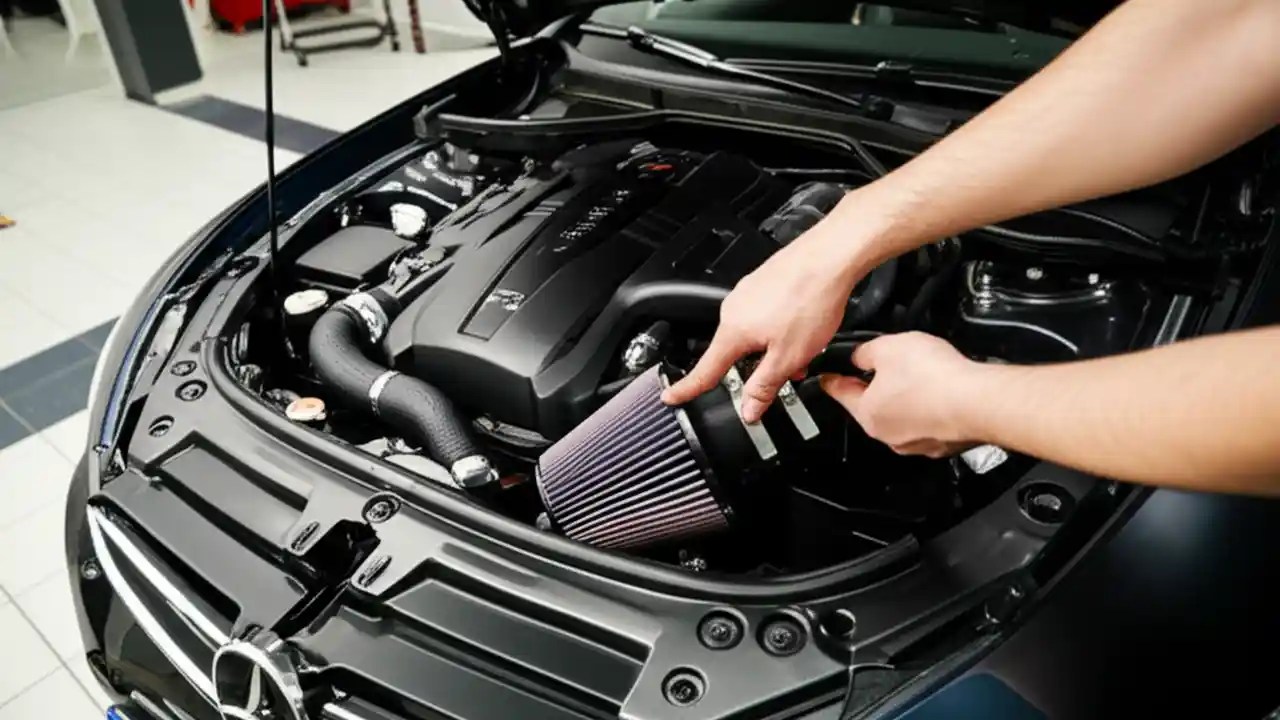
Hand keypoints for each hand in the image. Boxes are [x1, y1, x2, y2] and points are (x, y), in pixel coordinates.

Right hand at [660, 224, 869, 421]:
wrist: (831, 257)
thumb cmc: (810, 298)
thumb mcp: (789, 357)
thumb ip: (764, 386)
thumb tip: (749, 409)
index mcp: (733, 332)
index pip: (704, 370)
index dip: (687, 388)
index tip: (671, 396)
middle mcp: (734, 309)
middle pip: (737, 353)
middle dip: (759, 369)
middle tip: (788, 375)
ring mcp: (748, 293)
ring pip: (755, 334)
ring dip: (775, 349)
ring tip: (807, 349)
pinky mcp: (764, 283)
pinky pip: (765, 315)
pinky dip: (781, 328)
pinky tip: (804, 327)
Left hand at [819, 332, 985, 457]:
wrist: (978, 400)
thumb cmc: (934, 378)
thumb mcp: (887, 348)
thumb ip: (865, 352)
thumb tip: (861, 356)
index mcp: (867, 413)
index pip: (839, 393)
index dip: (831, 379)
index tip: (827, 377)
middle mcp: (888, 435)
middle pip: (871, 405)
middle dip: (876, 386)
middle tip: (887, 367)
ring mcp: (916, 443)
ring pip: (901, 416)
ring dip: (906, 397)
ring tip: (920, 376)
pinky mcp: (942, 444)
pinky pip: (928, 423)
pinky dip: (930, 408)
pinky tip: (940, 392)